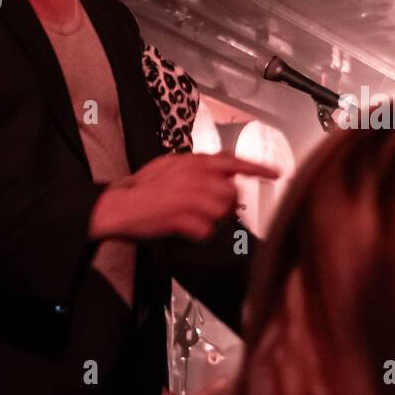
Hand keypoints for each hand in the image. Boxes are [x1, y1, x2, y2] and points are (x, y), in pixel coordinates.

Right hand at [92, 152, 276, 241]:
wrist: (120, 205)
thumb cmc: (141, 188)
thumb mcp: (169, 164)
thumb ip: (196, 165)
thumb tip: (216, 169)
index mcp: (194, 161)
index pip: (234, 161)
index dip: (258, 168)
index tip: (275, 173)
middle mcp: (195, 176)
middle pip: (232, 192)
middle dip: (227, 204)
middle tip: (211, 209)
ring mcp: (190, 196)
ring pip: (222, 211)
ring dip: (214, 219)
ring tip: (195, 218)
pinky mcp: (183, 216)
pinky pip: (207, 229)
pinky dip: (199, 232)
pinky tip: (186, 228)